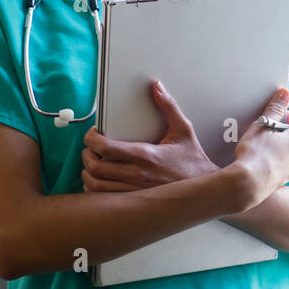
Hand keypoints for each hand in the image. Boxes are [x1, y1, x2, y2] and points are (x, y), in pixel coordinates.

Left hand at [80, 79, 219, 191]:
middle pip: (95, 167)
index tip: (92, 133)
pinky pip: (104, 198)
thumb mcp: (183, 129)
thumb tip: (157, 88)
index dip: (91, 139)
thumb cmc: (192, 160)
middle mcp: (137, 175)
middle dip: (86, 154)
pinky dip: (95, 189)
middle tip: (90, 147)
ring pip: (95, 185)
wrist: (202, 187)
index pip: (106, 148)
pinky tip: (100, 181)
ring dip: (87, 173)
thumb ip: (169, 107)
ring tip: (92, 164)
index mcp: (146, 155)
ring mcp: (133, 191)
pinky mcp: (133, 201)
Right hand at [230, 87, 288, 210]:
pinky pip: (283, 166)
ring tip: (261, 147)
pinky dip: (276, 161)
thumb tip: (285, 93)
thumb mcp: (262, 126)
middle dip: (285, 131)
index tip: (282, 116)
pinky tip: (260, 162)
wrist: (246, 187)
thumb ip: (275, 108)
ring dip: (280, 147)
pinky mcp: (282, 182)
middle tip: (267, 131)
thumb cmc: (254, 155)